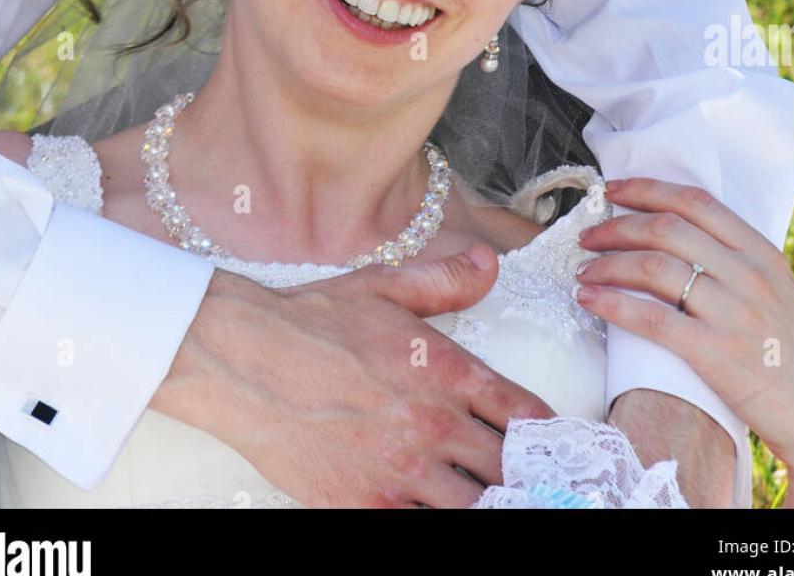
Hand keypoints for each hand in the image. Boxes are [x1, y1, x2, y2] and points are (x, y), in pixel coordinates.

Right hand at [152, 244, 552, 506]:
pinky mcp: (365, 507)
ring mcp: (400, 473)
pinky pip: (423, 529)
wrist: (243, 360)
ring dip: (486, 502)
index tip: (550, 441)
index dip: (545, 431)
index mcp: (445, 370)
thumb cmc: (311, 321)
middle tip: (528, 478)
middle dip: (522, 474)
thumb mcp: (384, 285)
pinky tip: (439, 510)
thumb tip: (488, 264)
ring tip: (489, 497)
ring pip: (474, 507)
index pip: (524, 412)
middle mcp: (432, 425)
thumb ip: (443, 280)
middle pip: (508, 468)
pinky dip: (437, 520)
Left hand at [575, 178, 793, 507]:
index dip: (647, 189)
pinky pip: (651, 318)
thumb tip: (684, 240)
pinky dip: (613, 303)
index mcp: (762, 253)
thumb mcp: (779, 293)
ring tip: (583, 272)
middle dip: (617, 226)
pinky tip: (590, 301)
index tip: (613, 190)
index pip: (696, 201)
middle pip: (666, 228)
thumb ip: (738, 264)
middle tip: (587, 235)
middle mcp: (748, 274)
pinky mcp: (717, 353)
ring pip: (653, 267)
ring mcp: (733, 312)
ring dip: (607, 264)